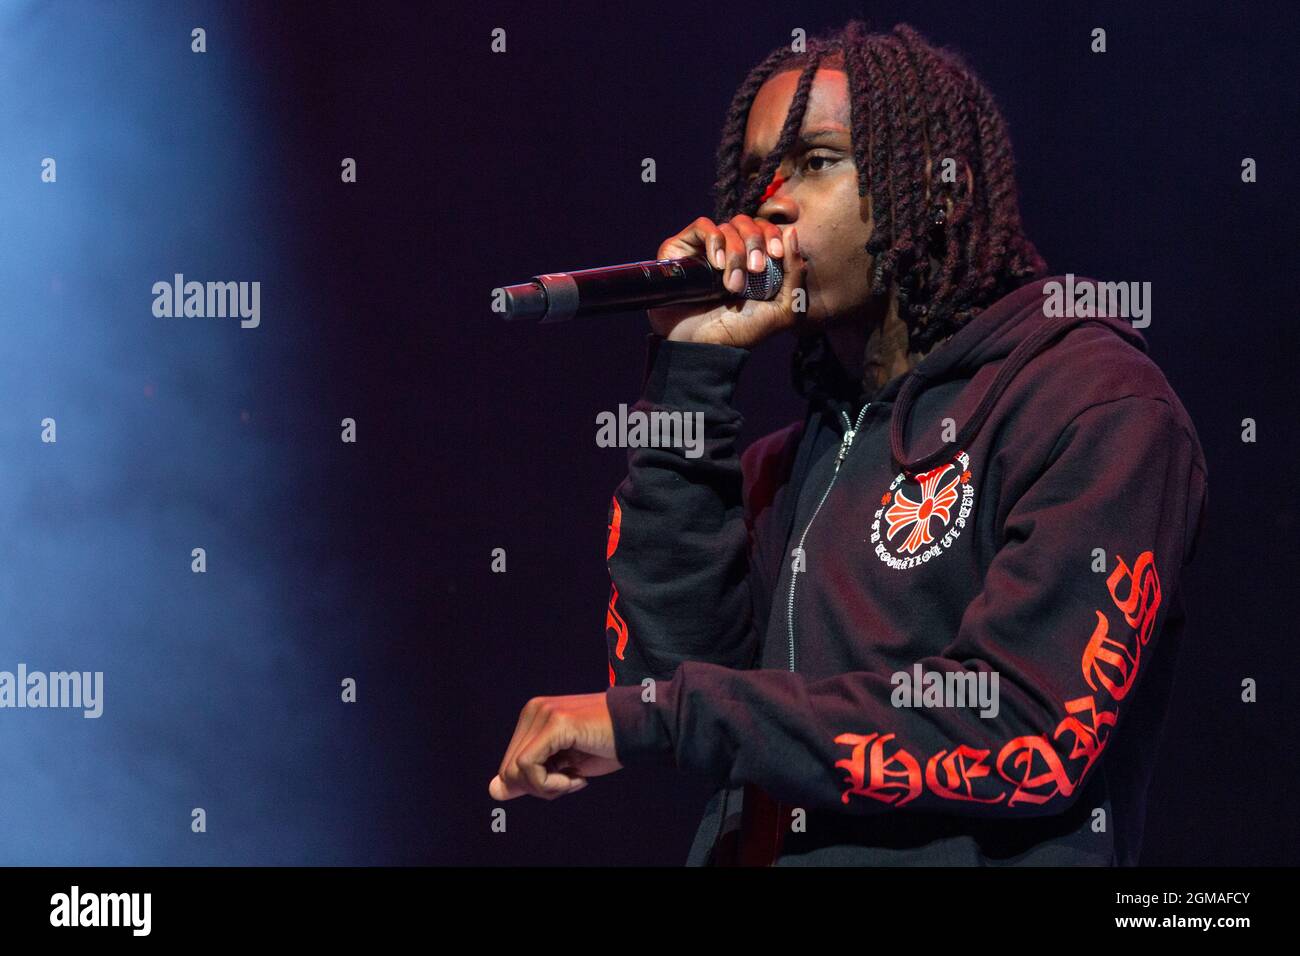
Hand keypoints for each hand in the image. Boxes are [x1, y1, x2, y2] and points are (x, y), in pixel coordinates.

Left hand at [489, 693, 623, 800]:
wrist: (642, 730)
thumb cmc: (608, 746)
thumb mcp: (563, 768)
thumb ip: (529, 777)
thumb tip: (494, 791)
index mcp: (533, 717)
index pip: (510, 766)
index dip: (537, 785)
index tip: (568, 778)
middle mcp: (533, 710)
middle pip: (510, 771)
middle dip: (541, 787)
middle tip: (572, 780)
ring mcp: (542, 713)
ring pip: (517, 771)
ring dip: (548, 787)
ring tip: (576, 777)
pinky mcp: (554, 723)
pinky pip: (529, 767)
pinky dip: (552, 784)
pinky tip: (578, 777)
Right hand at [647, 215, 806, 348]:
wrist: (702, 346)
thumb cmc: (741, 331)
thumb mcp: (782, 310)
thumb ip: (795, 274)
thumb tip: (792, 231)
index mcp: (754, 261)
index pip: (767, 229)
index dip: (773, 235)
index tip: (775, 255)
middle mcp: (730, 252)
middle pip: (749, 223)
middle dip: (756, 243)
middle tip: (756, 270)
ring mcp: (706, 249)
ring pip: (728, 226)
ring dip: (735, 254)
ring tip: (732, 285)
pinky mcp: (683, 248)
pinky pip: (703, 226)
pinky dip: (714, 240)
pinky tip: (716, 265)